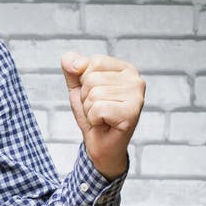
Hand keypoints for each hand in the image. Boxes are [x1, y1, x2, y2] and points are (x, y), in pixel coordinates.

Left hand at [60, 52, 144, 180]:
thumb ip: (72, 69)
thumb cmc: (93, 116)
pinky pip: (98, 109)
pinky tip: (105, 124)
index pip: (93, 62)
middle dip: (86, 98)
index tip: (94, 96)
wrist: (101, 146)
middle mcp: (136, 79)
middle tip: (98, 111)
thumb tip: (68, 59)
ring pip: (94, 94)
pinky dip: (94, 119)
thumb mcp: (78, 89)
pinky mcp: (132, 113)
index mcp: (125, 69)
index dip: (84, 82)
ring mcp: (137, 96)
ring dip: (90, 110)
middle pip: (91, 79)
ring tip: (101, 118)